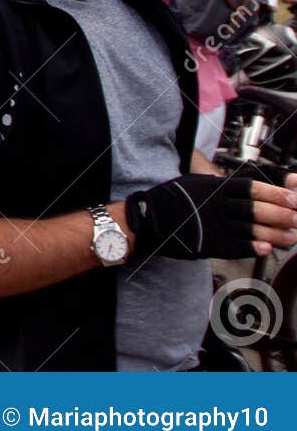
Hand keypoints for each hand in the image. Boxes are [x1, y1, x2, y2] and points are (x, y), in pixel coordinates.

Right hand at [125, 173, 296, 259]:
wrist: (148, 219)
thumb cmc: (171, 200)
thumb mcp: (196, 182)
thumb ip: (221, 184)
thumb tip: (246, 185)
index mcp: (215, 188)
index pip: (252, 188)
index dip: (276, 193)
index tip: (293, 196)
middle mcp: (216, 205)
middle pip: (256, 209)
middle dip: (282, 213)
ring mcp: (213, 225)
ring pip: (251, 230)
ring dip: (274, 234)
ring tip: (290, 236)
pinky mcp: (209, 244)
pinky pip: (236, 247)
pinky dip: (253, 248)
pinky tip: (267, 248)